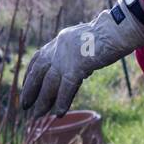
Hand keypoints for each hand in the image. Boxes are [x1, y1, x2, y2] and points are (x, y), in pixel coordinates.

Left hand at [20, 0, 143, 118]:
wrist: (120, 28)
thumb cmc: (110, 34)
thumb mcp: (86, 40)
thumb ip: (77, 52)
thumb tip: (79, 69)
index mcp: (61, 40)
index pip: (38, 57)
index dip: (30, 73)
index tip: (25, 85)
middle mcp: (59, 47)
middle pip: (38, 71)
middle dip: (30, 89)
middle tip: (24, 105)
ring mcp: (67, 57)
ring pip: (50, 83)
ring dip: (43, 100)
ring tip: (38, 115)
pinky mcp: (78, 66)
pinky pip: (66, 88)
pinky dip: (61, 101)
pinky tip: (58, 113)